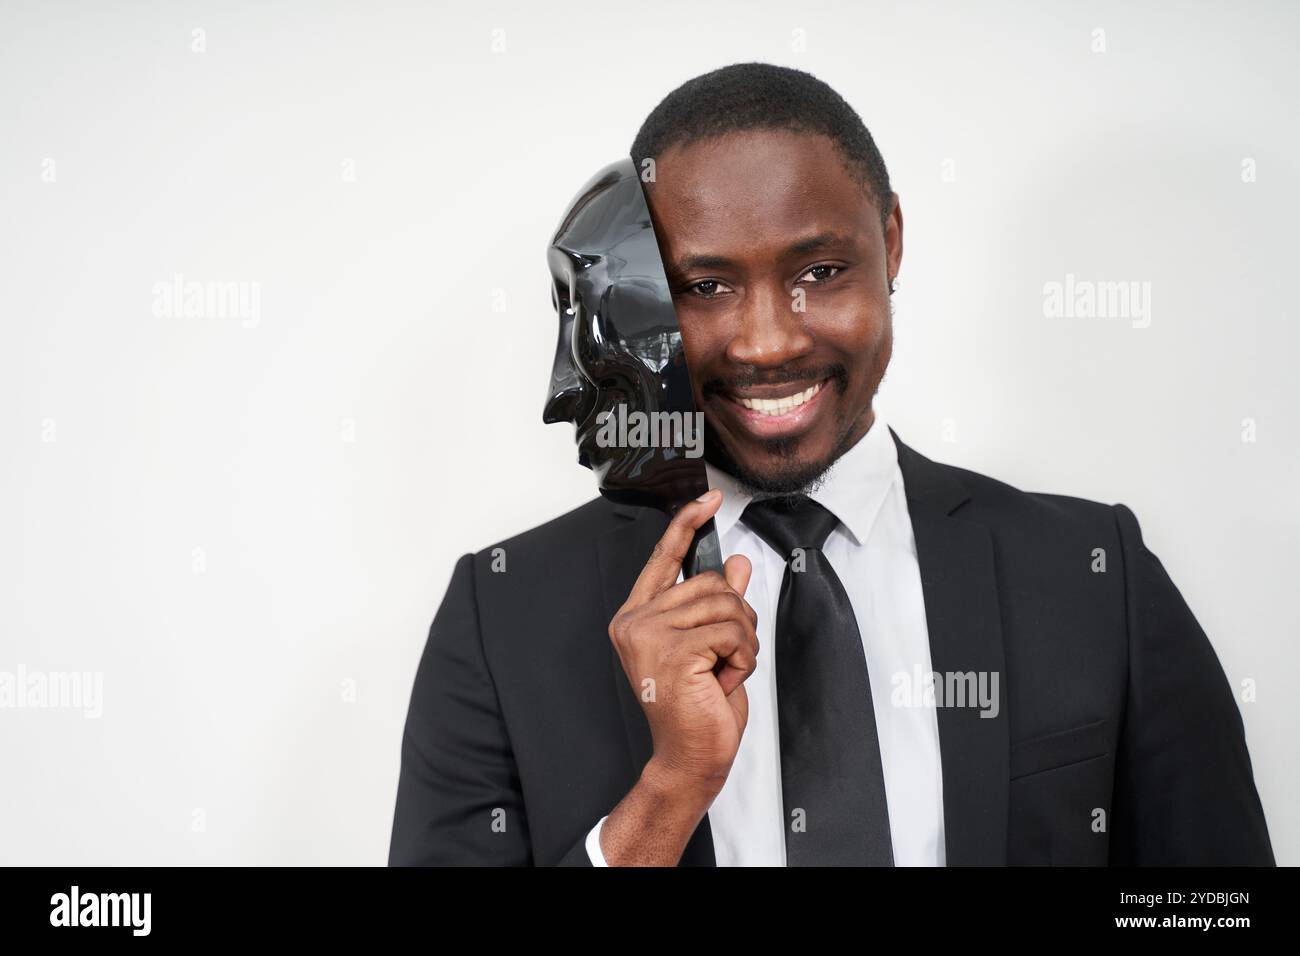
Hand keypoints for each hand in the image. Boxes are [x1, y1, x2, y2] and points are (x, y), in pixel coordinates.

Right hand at [607, 489, 758, 800]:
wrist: (692, 757)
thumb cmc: (697, 708)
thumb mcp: (713, 646)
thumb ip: (719, 603)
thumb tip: (735, 563)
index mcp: (638, 617)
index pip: (663, 557)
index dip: (687, 524)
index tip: (709, 498)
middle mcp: (635, 622)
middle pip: (708, 583)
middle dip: (735, 617)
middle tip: (726, 655)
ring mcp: (650, 636)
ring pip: (725, 605)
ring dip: (742, 640)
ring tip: (724, 670)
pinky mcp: (673, 652)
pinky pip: (731, 631)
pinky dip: (743, 656)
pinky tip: (724, 679)